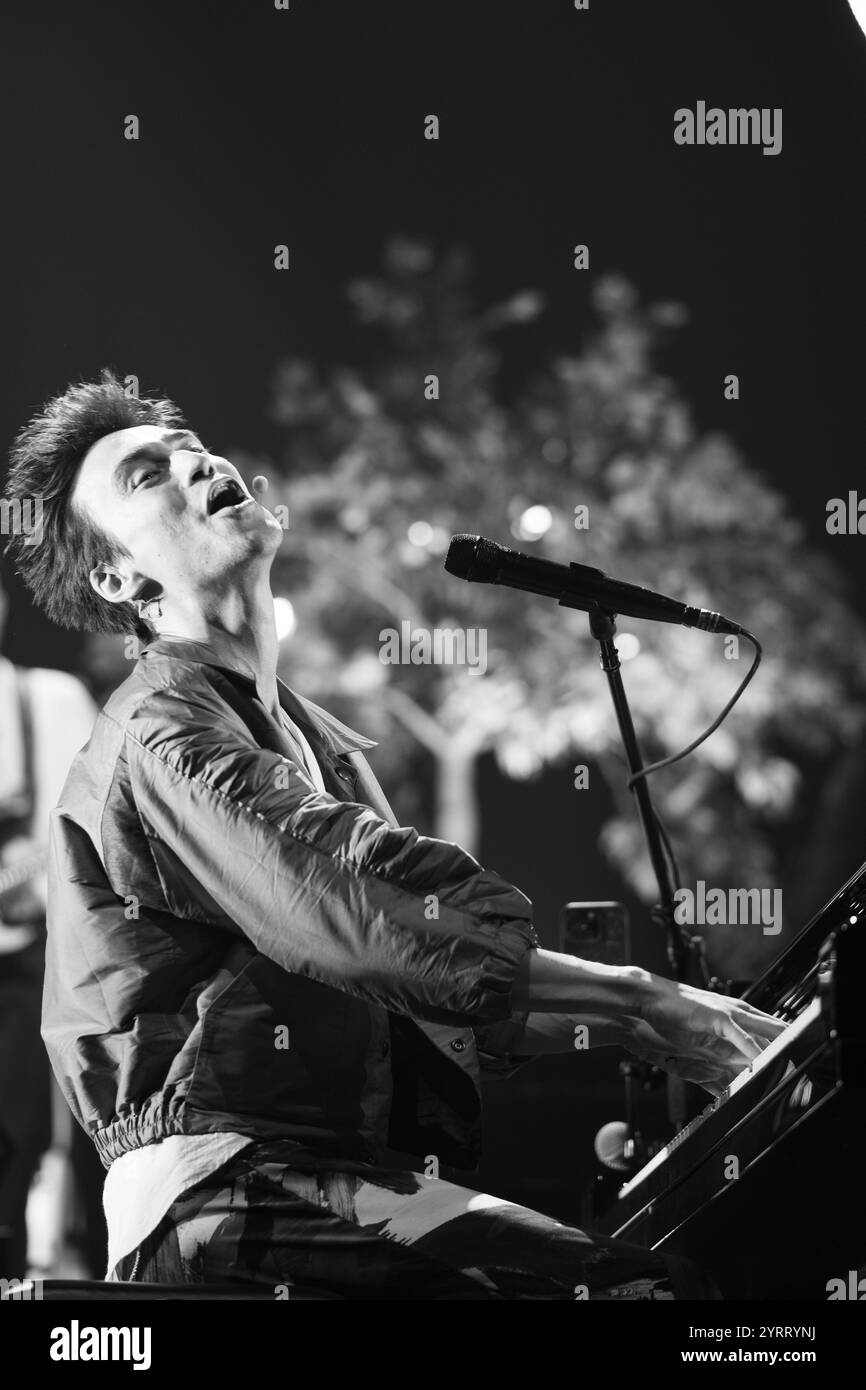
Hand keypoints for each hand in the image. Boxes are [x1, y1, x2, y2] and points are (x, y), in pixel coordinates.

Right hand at [625, 974, 787, 1097]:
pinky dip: (757, 1052)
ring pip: (769, 1036)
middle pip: (780, 1037)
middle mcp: (740, 1018)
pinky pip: (745, 1037)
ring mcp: (732, 1015)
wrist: (645, 1002)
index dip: (789, 1059)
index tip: (800, 1082)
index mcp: (738, 1025)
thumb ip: (719, 1075)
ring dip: (783, 1057)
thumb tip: (734, 1096)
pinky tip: (765, 1063)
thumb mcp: (699, 1058)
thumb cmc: (668, 1022)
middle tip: (805, 1084)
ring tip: (794, 1077)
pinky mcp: (720, 1016)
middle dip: (794, 1060)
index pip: (774, 1041)